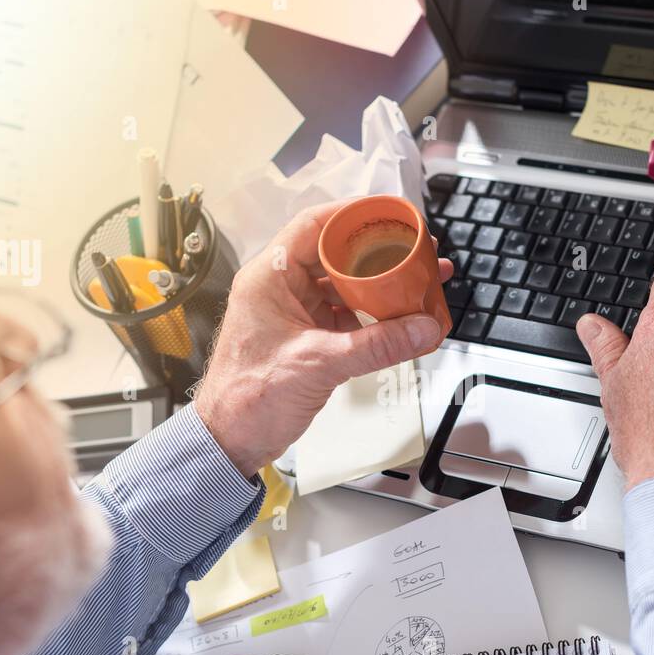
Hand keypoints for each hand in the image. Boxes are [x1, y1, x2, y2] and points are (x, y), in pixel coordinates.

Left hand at [194, 201, 451, 478]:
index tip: (390, 215)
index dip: (355, 216)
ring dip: (379, 286)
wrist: (232, 439)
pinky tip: (397, 319)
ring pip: (344, 285)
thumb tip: (421, 328)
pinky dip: (372, 315)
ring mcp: (293, 312)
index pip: (315, 226)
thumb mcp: (319, 363)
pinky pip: (345, 314)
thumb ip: (377, 345)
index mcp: (270, 277)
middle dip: (379, 254)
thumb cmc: (246, 398)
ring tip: (415, 284)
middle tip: (415, 253)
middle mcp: (280, 288)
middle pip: (337, 254)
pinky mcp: (306, 336)